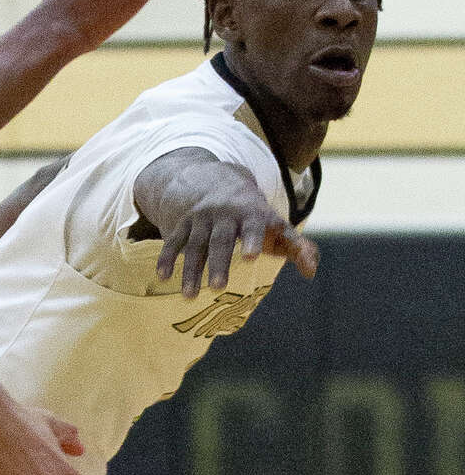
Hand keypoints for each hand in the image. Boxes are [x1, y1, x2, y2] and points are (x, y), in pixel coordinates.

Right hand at [156, 162, 319, 296]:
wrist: (211, 179)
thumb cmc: (251, 213)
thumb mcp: (273, 223)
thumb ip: (295, 246)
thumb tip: (310, 272)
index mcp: (251, 212)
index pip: (253, 225)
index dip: (252, 239)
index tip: (250, 257)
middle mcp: (224, 214)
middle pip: (220, 240)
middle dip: (218, 263)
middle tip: (218, 287)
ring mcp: (200, 218)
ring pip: (195, 245)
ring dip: (191, 270)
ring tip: (190, 296)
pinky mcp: (181, 224)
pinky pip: (172, 241)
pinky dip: (166, 258)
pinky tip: (163, 277)